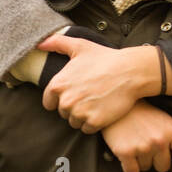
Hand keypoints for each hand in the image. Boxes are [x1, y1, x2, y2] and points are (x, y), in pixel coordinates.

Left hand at [39, 34, 156, 130]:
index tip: (76, 93)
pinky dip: (95, 123)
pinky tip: (104, 111)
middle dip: (75, 107)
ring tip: (98, 103)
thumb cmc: (106, 58)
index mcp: (58, 85)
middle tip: (90, 96)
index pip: (49, 103)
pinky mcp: (94, 122)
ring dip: (84, 116)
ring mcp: (80, 112)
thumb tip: (40, 44)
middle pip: (64, 113)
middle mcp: (65, 101)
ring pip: (75, 122)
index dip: (62, 99)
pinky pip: (88, 129)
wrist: (131, 72)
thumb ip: (57, 43)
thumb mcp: (80, 46)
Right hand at [101, 100, 171, 171]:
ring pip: (146, 169)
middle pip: (163, 168)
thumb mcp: (166, 123)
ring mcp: (143, 146)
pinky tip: (127, 152)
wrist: (117, 103)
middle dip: (156, 161)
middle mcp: (160, 140)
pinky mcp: (125, 151)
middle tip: (147, 146)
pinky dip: (129, 166)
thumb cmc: (144, 115)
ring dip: (141, 161)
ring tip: (136, 143)